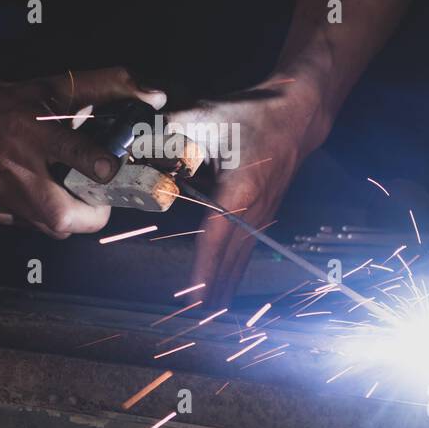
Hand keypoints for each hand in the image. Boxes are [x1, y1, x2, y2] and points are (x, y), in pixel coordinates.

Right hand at [0, 67, 165, 237]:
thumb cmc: (12, 102)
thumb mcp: (58, 86)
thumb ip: (108, 86)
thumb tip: (155, 95)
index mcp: (34, 131)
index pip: (73, 153)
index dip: (100, 166)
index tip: (113, 169)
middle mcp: (14, 166)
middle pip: (60, 215)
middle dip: (91, 215)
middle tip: (100, 199)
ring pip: (49, 227)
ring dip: (70, 216)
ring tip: (73, 195)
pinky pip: (27, 225)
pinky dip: (42, 216)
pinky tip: (42, 195)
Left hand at [176, 79, 332, 306]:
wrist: (298, 109)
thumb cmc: (252, 113)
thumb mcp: (204, 116)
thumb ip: (166, 132)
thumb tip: (131, 144)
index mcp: (237, 193)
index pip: (214, 241)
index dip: (203, 272)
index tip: (195, 299)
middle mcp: (253, 209)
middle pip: (231, 258)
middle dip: (216, 288)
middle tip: (204, 318)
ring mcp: (264, 210)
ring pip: (242, 254)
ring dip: (229, 281)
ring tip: (217, 307)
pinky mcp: (267, 206)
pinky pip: (250, 243)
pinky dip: (238, 263)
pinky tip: (233, 274)